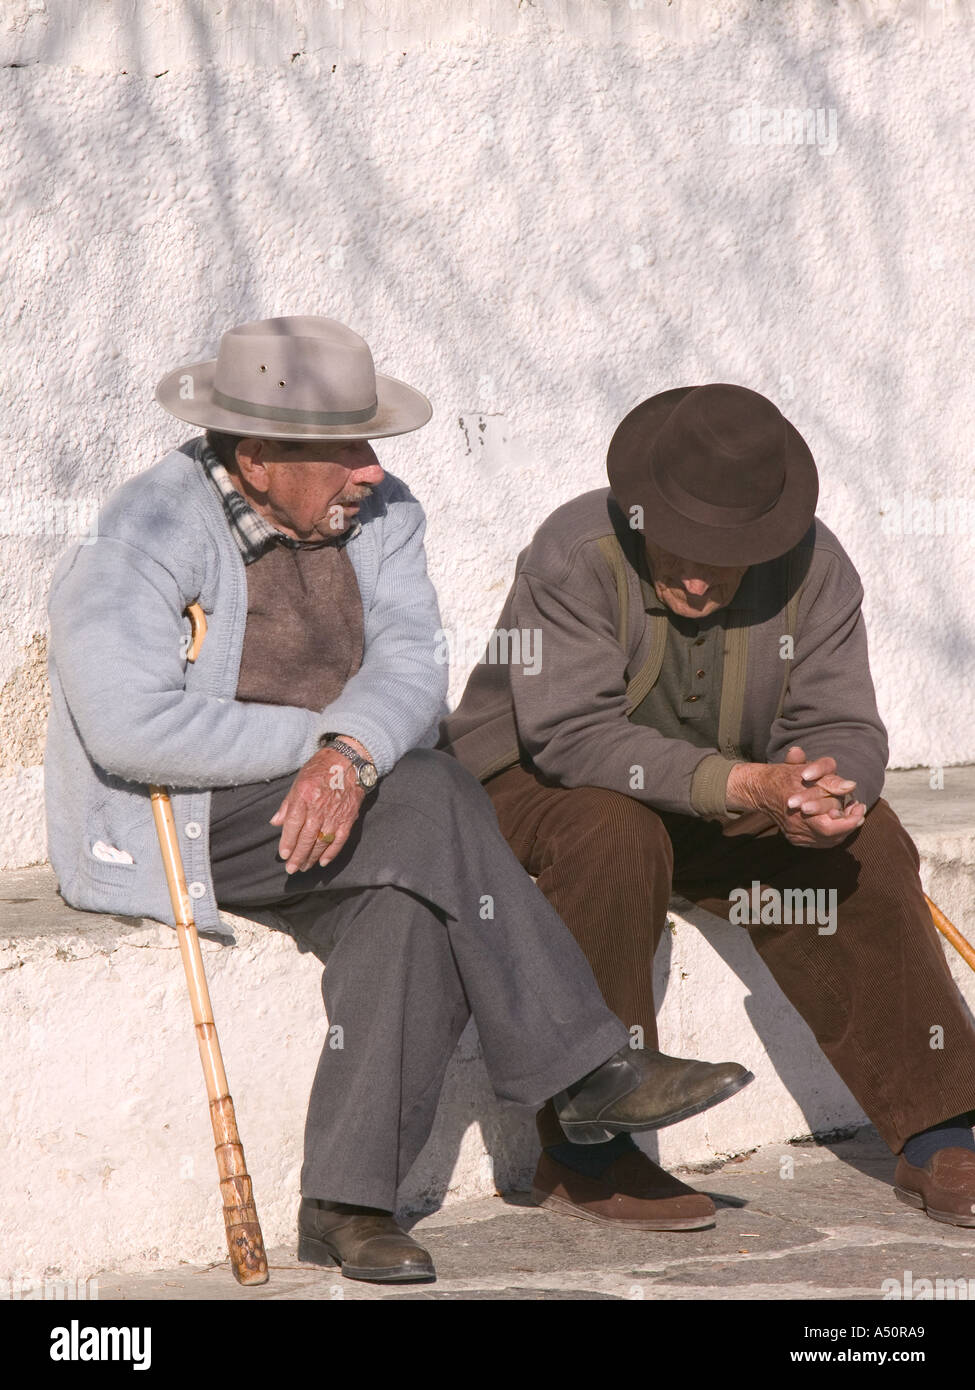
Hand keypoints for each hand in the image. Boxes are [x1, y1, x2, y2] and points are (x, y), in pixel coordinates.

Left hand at [269, 739, 371, 872]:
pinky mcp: (348, 818)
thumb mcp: (299, 781)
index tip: (283, 855)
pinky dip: (332, 852)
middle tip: (291, 868)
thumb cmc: (321, 768)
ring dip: (312, 857)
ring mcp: (335, 814)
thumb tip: (275, 823)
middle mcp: (319, 807)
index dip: (287, 842)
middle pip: (307, 837)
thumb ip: (287, 804)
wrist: (349, 760)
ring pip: (322, 842)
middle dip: (298, 855)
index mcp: (304, 796)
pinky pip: (339, 839)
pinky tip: (324, 862)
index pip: (293, 824)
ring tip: (304, 867)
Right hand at [726, 746, 865, 847]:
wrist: (759, 788)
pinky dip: (832, 834)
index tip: (860, 808)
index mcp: (799, 813)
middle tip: (859, 810)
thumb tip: (851, 786)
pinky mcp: (794, 839)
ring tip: (852, 815)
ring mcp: (795, 836)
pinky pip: (819, 842)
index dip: (849, 822)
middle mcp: (797, 829)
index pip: (831, 828)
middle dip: (849, 824)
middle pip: (832, 837)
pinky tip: (837, 821)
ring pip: (827, 841)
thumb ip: (830, 780)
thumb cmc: (784, 776)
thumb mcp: (807, 771)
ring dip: (843, 829)